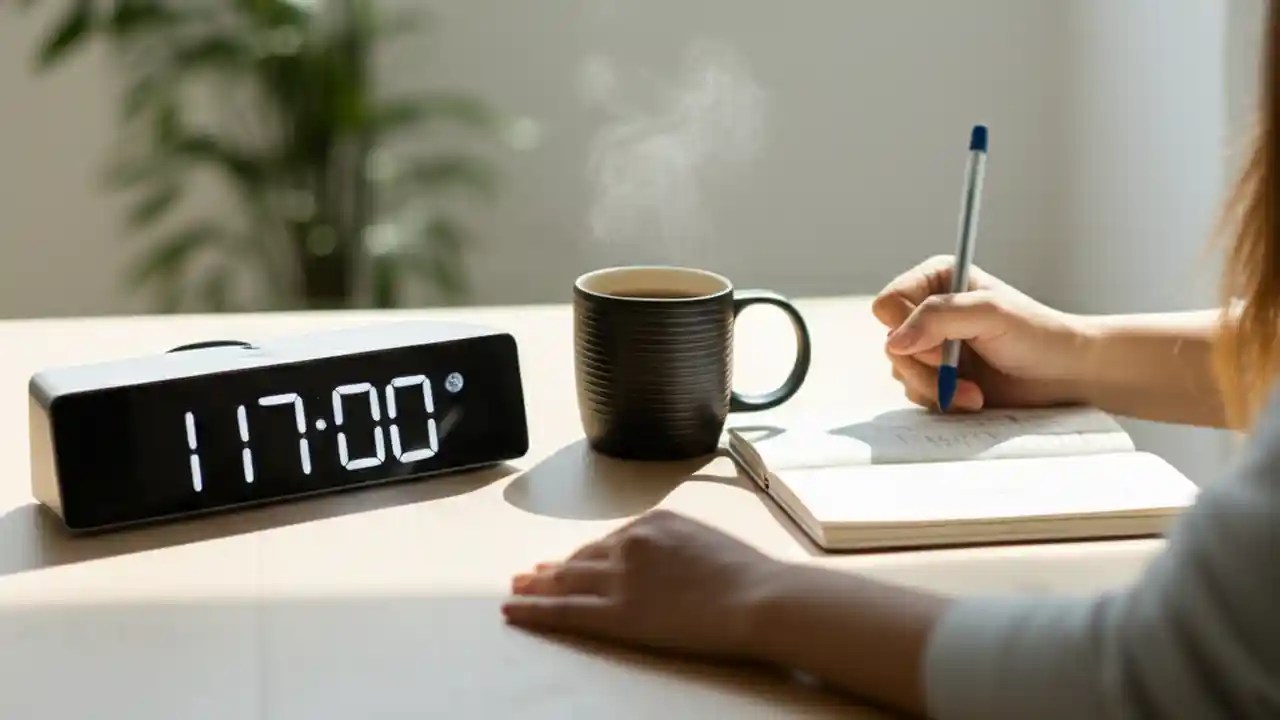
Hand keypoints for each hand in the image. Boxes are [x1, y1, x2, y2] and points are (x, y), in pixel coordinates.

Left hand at [502, 510, 780, 659]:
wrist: (759, 598)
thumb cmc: (751, 577)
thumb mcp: (709, 544)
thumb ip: (678, 549)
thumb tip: (669, 564)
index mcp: (655, 523)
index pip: (610, 542)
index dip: (585, 555)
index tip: (569, 560)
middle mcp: (630, 543)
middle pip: (582, 558)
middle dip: (554, 567)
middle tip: (528, 573)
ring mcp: (620, 577)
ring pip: (566, 580)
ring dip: (537, 584)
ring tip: (517, 588)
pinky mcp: (616, 612)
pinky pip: (563, 610)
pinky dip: (533, 609)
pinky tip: (512, 610)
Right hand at [872, 255, 1089, 410]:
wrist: (1065, 375)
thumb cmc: (1037, 334)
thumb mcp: (989, 313)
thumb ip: (938, 318)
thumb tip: (894, 342)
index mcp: (936, 281)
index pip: (889, 304)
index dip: (908, 328)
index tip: (943, 344)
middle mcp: (928, 313)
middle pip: (891, 343)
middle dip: (926, 365)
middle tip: (958, 369)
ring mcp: (932, 349)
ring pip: (900, 372)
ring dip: (937, 387)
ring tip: (974, 390)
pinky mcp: (939, 379)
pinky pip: (916, 394)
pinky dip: (943, 400)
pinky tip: (973, 398)